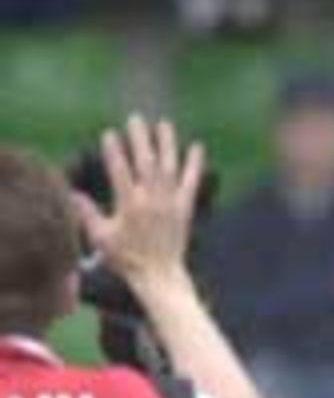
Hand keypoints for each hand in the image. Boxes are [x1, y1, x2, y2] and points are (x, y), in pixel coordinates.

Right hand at [74, 116, 205, 299]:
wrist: (160, 278)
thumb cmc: (128, 260)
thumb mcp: (102, 238)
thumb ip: (87, 214)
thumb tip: (71, 193)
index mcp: (129, 204)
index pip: (120, 170)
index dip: (114, 151)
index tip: (109, 134)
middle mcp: (151, 200)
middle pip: (145, 161)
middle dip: (140, 138)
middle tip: (136, 119)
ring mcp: (169, 203)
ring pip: (169, 166)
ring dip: (166, 143)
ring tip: (163, 124)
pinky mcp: (184, 209)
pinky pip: (191, 183)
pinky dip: (195, 164)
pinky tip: (198, 147)